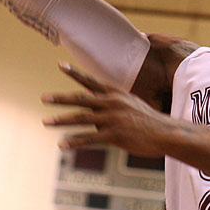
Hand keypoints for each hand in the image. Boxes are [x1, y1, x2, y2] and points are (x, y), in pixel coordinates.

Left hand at [42, 62, 176, 156]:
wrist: (165, 133)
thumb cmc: (149, 119)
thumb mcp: (131, 103)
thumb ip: (113, 101)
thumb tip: (97, 99)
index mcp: (115, 93)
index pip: (90, 81)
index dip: (75, 73)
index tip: (60, 64)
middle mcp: (111, 103)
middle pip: (81, 99)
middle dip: (60, 98)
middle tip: (44, 98)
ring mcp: (112, 118)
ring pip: (81, 118)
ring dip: (61, 120)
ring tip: (45, 122)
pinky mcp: (114, 135)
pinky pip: (90, 139)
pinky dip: (74, 142)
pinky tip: (62, 145)